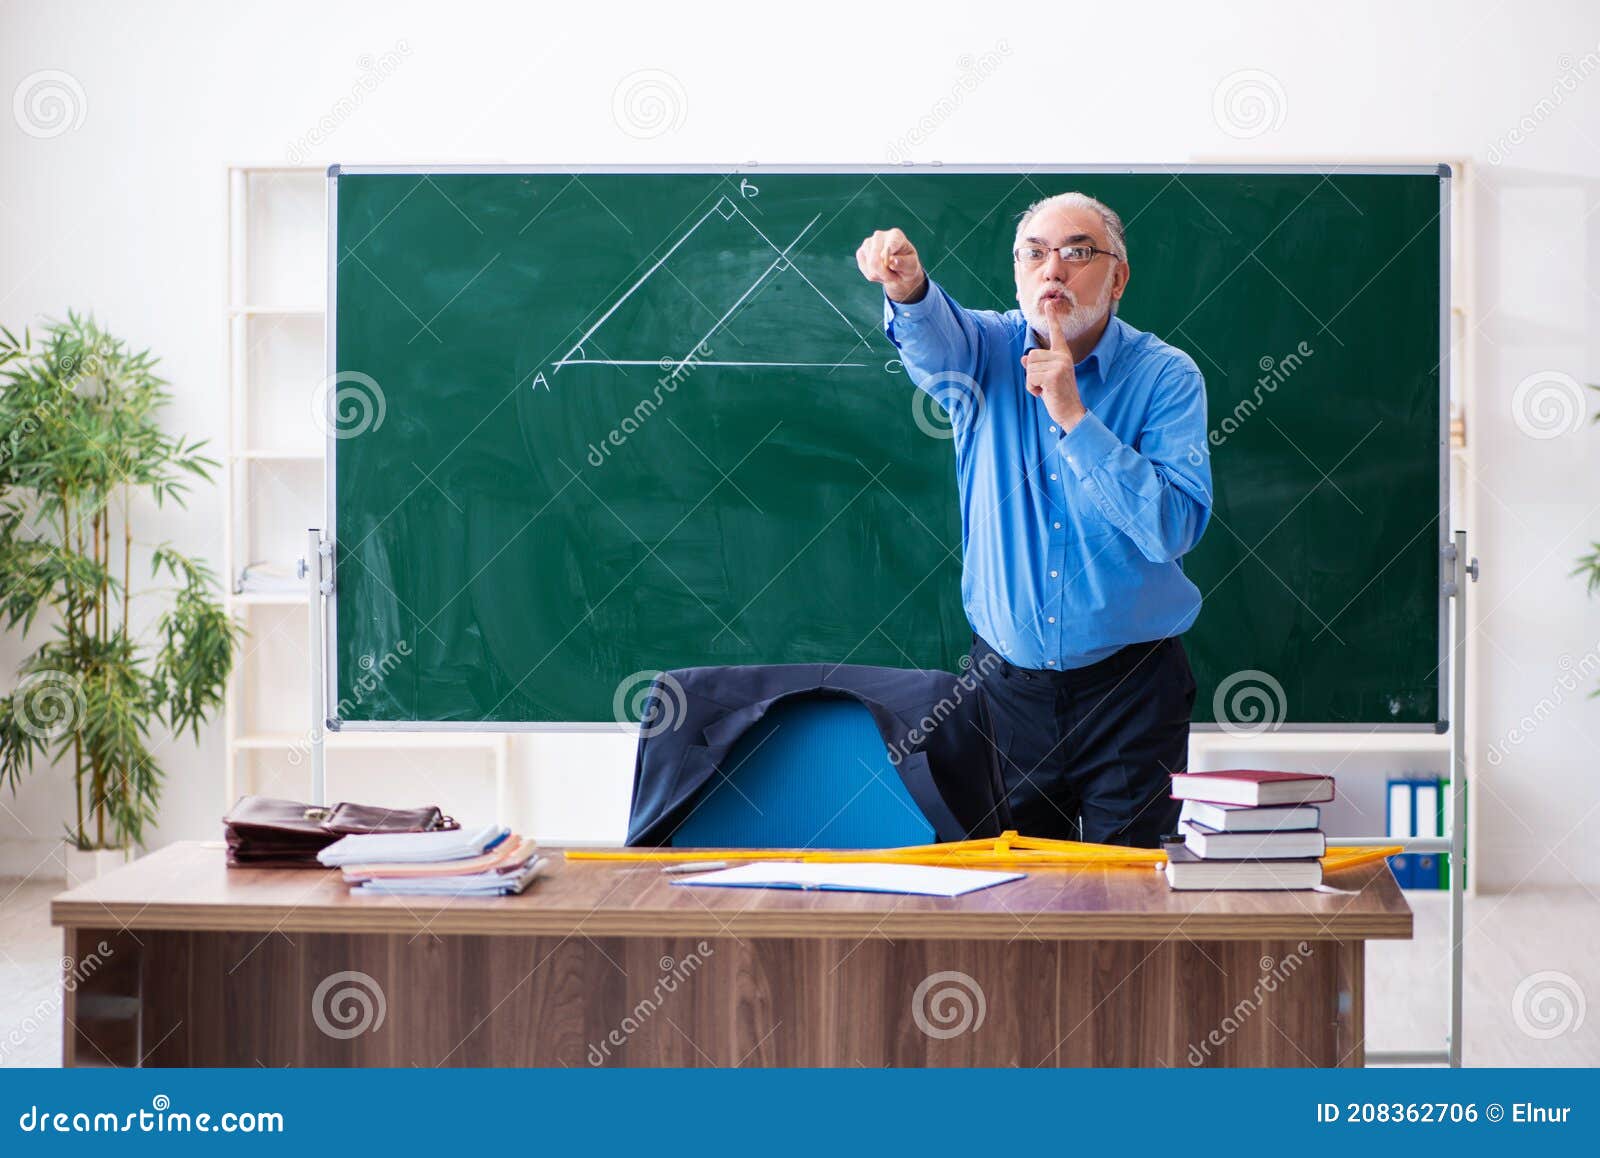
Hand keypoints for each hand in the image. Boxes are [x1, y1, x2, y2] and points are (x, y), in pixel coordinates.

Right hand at [856, 227, 926, 302]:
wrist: (899, 268)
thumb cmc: (907, 265)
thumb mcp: (912, 266)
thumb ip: (904, 263)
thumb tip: (891, 261)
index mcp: (896, 235)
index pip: (891, 243)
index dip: (887, 253)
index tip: (887, 260)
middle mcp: (879, 235)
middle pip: (875, 259)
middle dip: (885, 274)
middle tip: (895, 278)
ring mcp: (868, 243)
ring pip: (870, 266)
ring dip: (880, 275)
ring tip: (889, 273)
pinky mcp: (861, 252)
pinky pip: (864, 269)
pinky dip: (873, 275)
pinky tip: (879, 272)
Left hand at [1020, 304, 1087, 431]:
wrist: (1070, 412)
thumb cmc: (1058, 395)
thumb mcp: (1046, 378)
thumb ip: (1036, 366)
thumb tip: (1024, 359)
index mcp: (1063, 355)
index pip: (1056, 334)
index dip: (1052, 318)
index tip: (1049, 304)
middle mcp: (1063, 357)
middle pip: (1031, 355)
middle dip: (1032, 372)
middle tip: (1045, 384)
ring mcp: (1059, 365)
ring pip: (1029, 368)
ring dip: (1032, 383)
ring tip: (1046, 389)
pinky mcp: (1053, 376)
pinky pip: (1030, 378)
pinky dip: (1032, 389)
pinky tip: (1044, 394)